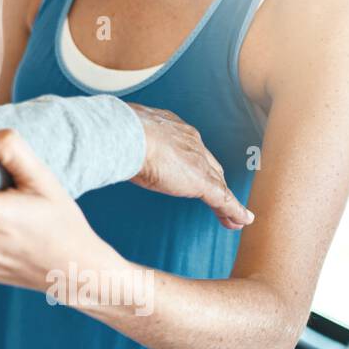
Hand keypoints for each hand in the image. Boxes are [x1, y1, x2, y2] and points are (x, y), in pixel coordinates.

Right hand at [127, 103, 253, 229]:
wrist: (127, 134)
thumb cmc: (117, 132)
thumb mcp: (122, 135)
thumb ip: (123, 143)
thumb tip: (106, 145)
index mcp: (171, 127)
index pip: (189, 147)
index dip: (193, 160)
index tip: (189, 170)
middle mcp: (190, 141)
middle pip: (209, 165)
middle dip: (215, 179)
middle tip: (219, 194)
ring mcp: (197, 161)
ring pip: (219, 183)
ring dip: (227, 201)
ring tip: (236, 217)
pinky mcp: (202, 181)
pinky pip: (224, 199)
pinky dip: (234, 211)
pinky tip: (242, 221)